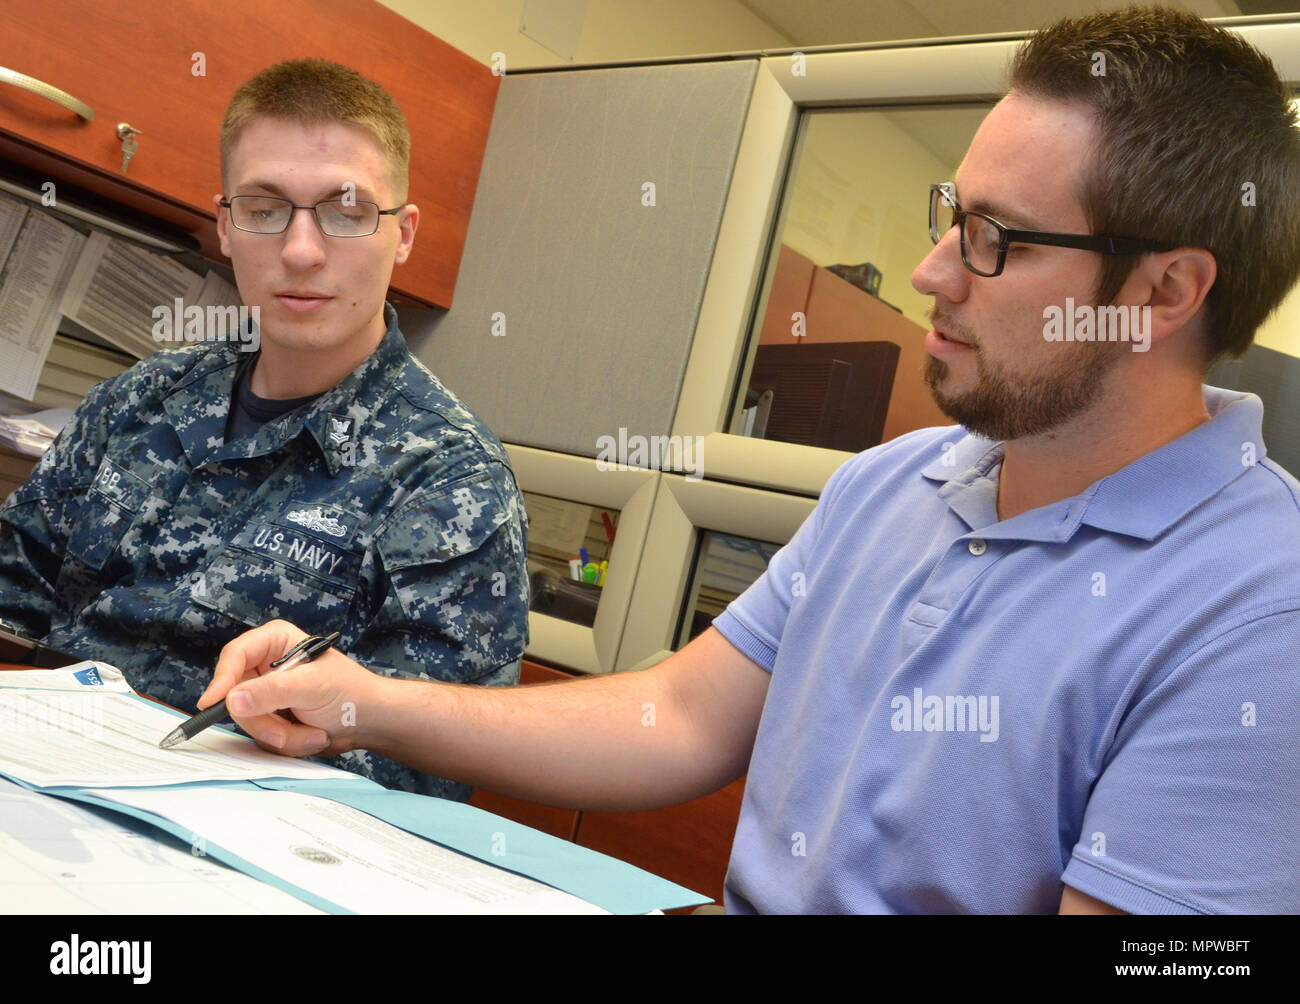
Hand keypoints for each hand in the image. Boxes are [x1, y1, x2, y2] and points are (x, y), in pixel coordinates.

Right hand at [199, 619, 376, 757]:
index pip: (235, 655)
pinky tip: (311, 734)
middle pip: (236, 696)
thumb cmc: (351, 692)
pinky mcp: (271, 718)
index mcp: (276, 642)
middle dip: (266, 720)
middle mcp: (266, 666)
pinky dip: (287, 742)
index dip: (221, 679)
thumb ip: (273, 692)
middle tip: (290, 728)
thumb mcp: (312, 687)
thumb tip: (233, 699)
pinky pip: (261, 736)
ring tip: (313, 730)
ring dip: (282, 734)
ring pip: (248, 721)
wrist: (370, 721)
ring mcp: (267, 694)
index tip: (212, 703)